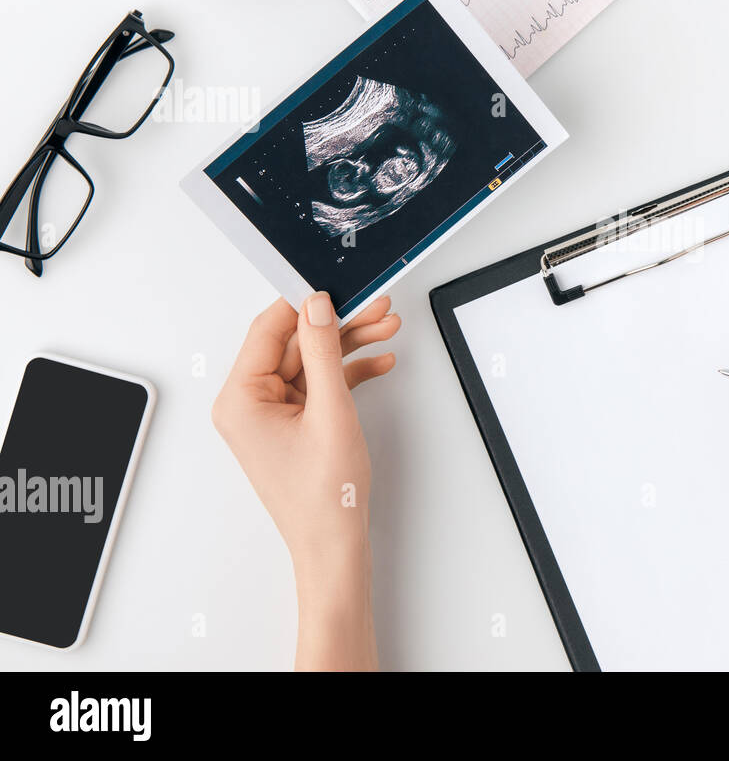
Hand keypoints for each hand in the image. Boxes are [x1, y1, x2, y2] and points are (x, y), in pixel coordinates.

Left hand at [211, 292, 399, 668]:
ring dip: (349, 345)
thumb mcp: (330, 410)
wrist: (334, 544)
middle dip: (339, 324)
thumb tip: (317, 306)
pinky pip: (318, 385)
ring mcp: (270, 415)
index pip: (270, 330)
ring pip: (311, 361)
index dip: (305, 303)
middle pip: (295, 343)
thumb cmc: (325, 496)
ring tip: (386, 329)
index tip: (338, 285)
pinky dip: (347, 373)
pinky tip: (378, 361)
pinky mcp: (292, 424)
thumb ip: (324, 351)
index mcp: (241, 399)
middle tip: (376, 307)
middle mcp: (248, 404)